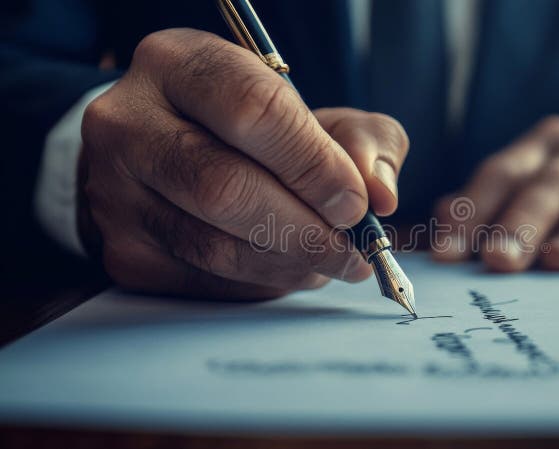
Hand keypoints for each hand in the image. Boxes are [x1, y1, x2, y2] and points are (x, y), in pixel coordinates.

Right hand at [79, 29, 407, 298]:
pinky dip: (263, 283)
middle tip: (353, 249)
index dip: (315, 165)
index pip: (254, 110)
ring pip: (215, 247)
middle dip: (306, 229)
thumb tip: (380, 195)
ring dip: (291, 264)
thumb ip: (362, 140)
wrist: (167, 153)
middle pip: (225, 188)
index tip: (356, 203)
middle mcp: (128, 123)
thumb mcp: (315, 112)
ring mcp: (115, 193)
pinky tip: (290, 268)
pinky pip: (206, 282)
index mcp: (178, 64)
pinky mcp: (123, 252)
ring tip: (333, 262)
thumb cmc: (250, 129)